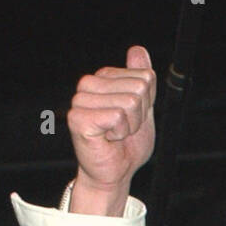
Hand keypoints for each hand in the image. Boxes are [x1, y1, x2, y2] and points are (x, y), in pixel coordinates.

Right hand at [67, 45, 156, 213]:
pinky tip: (107, 139)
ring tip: (114, 136)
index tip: (131, 120)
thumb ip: (142, 81)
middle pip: (139, 89)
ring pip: (130, 103)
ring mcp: (81, 99)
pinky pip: (117, 117)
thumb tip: (138, 50)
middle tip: (123, 131)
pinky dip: (120, 133)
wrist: (114, 175)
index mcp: (104, 78)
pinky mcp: (79, 118)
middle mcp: (89, 84)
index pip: (145, 77)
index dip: (146, 105)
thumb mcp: (143, 110)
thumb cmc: (126, 147)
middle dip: (139, 116)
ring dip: (129, 127)